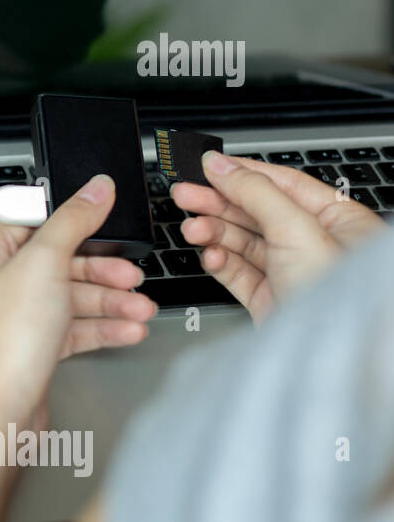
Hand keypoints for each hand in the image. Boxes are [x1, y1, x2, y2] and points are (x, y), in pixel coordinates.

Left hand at [0, 174, 155, 425]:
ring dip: (109, 300)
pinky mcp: (28, 344)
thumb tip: (94, 188)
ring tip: (140, 308)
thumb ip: (74, 221)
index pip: (29, 214)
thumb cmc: (0, 344)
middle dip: (100, 268)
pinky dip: (100, 326)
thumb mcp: (45, 264)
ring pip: (67, 294)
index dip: (69, 213)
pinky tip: (127, 329)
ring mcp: (9, 313)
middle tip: (131, 274)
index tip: (104, 210)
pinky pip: (70, 325)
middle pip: (56, 256)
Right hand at [170, 151, 385, 322]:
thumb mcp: (295, 230)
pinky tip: (211, 256)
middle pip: (256, 213)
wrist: (322, 357)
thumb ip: (254, 192)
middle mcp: (315, 245)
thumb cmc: (336, 299)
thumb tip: (221, 165)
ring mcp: (290, 273)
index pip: (283, 184)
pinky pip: (238, 273)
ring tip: (192, 230)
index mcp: (337, 220)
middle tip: (184, 195)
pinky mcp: (269, 299)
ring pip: (243, 243)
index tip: (207, 167)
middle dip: (218, 204)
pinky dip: (220, 262)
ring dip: (214, 233)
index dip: (242, 174)